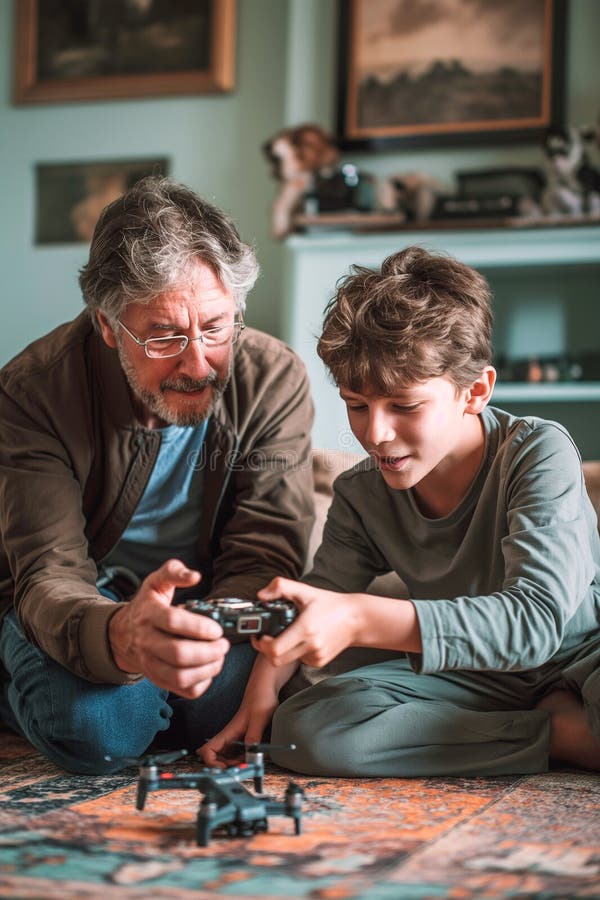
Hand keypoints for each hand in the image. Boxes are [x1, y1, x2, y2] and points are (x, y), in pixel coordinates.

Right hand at [108, 559, 229, 697]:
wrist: (124, 634)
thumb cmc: (148, 606)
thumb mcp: (156, 582)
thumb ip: (174, 571)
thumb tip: (195, 576)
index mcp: (148, 614)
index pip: (173, 622)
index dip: (199, 626)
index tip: (217, 628)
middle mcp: (147, 641)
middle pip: (178, 654)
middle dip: (208, 651)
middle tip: (223, 644)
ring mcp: (151, 663)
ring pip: (180, 676)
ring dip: (207, 669)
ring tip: (219, 656)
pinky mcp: (158, 679)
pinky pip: (182, 690)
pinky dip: (202, 683)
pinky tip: (209, 668)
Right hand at [198, 654, 294, 767]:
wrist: (264, 689)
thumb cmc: (260, 699)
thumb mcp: (259, 718)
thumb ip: (254, 736)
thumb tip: (250, 754)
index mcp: (228, 733)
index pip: (207, 751)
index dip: (212, 763)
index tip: (225, 768)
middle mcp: (228, 738)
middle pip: (216, 759)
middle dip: (226, 768)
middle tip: (242, 767)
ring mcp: (234, 739)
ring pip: (226, 758)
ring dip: (236, 765)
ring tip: (250, 762)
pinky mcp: (241, 739)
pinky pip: (237, 754)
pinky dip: (244, 759)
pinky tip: (255, 756)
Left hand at [252, 577, 360, 668]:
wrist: (356, 618)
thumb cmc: (330, 604)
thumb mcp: (305, 590)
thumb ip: (281, 587)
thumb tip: (261, 595)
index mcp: (305, 629)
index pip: (274, 649)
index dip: (262, 643)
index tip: (261, 634)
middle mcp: (311, 646)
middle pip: (276, 660)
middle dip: (266, 650)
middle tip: (267, 637)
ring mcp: (316, 656)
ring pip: (287, 661)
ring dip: (281, 651)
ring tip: (286, 634)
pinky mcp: (320, 661)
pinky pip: (299, 660)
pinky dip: (295, 652)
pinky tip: (300, 639)